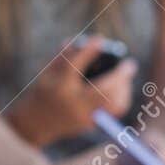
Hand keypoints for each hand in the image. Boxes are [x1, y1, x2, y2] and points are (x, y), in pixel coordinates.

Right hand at [19, 37, 136, 143]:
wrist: (34, 125)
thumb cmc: (42, 93)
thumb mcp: (47, 73)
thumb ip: (64, 55)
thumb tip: (84, 40)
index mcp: (58, 86)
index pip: (73, 65)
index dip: (88, 50)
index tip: (99, 39)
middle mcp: (71, 102)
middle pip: (103, 89)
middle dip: (120, 76)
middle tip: (129, 65)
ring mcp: (82, 115)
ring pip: (112, 103)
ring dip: (123, 88)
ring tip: (125, 77)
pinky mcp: (89, 123)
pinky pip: (112, 112)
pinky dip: (121, 100)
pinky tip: (122, 90)